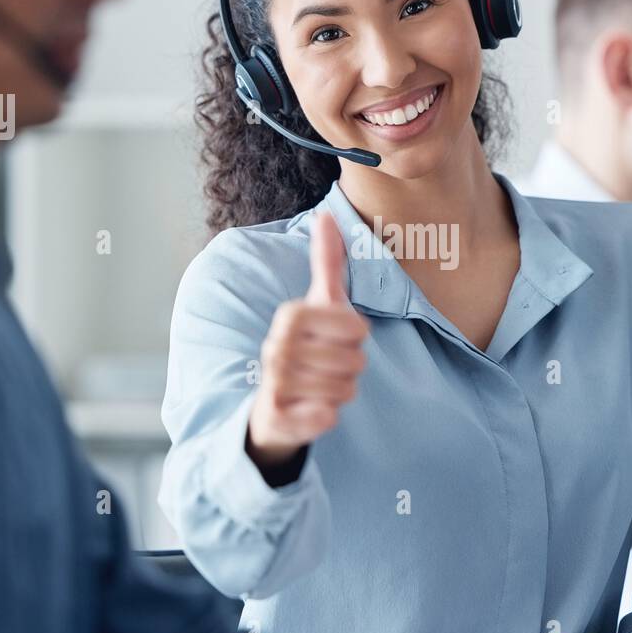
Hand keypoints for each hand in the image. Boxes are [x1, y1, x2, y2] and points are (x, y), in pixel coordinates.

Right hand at [246, 211, 369, 465]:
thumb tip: (325, 213)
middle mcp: (275, 349)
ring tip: (323, 387)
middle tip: (331, 366)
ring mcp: (272, 385)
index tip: (343, 338)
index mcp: (289, 317)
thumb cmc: (307, 348)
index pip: (356, 327)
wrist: (274, 405)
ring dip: (343, 393)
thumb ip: (327, 261)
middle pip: (354, 362)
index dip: (359, 336)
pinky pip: (323, 418)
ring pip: (344, 391)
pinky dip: (326, 416)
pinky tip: (312, 410)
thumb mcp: (320, 303)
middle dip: (353, 368)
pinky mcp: (274, 419)